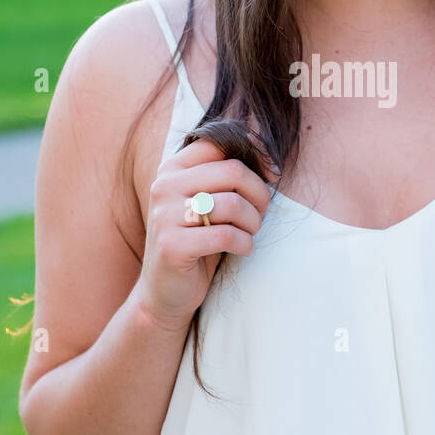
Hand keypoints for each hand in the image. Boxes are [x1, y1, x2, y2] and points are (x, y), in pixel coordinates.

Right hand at [136, 137, 272, 329]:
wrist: (164, 291)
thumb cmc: (196, 241)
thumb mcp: (206, 201)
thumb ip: (226, 176)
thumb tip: (270, 164)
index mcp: (172, 169)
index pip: (220, 143)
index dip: (254, 156)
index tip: (270, 176)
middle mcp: (163, 186)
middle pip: (233, 171)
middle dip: (259, 194)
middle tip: (261, 214)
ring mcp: (164, 215)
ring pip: (233, 204)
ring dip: (254, 223)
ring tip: (249, 233)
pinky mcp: (172, 245)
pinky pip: (227, 235)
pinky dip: (245, 244)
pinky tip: (242, 249)